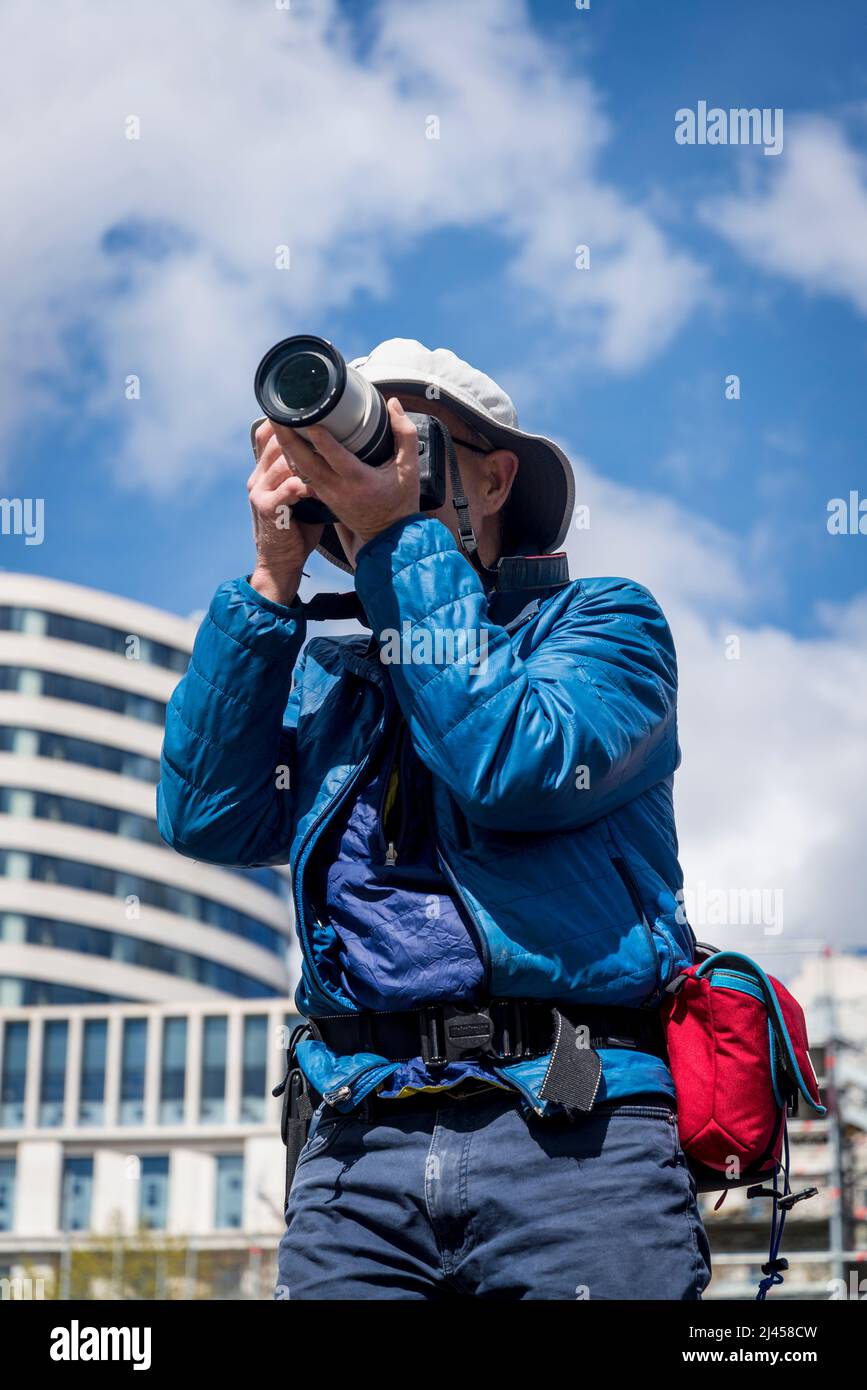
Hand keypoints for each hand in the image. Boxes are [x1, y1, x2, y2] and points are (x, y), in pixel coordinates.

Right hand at [247, 419, 323, 604]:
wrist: (281, 563)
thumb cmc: (296, 529)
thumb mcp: (300, 497)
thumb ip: (307, 476)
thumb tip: (332, 456)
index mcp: (264, 472)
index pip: (267, 436)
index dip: (285, 422)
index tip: (310, 413)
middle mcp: (257, 478)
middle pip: (274, 442)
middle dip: (299, 433)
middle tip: (324, 425)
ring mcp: (259, 492)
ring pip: (281, 461)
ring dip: (305, 456)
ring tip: (325, 451)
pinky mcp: (266, 508)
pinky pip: (286, 487)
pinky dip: (302, 484)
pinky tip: (316, 484)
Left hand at [270, 397, 419, 568]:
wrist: (389, 536)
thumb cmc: (400, 501)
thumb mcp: (410, 468)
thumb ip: (404, 434)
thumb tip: (392, 404)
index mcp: (360, 480)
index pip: (336, 457)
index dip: (321, 439)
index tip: (310, 420)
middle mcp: (338, 489)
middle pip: (306, 463)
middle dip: (289, 439)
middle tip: (278, 416)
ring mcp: (327, 494)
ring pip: (299, 469)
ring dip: (286, 448)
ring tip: (277, 424)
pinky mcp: (322, 496)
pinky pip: (302, 475)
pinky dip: (292, 459)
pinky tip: (286, 442)